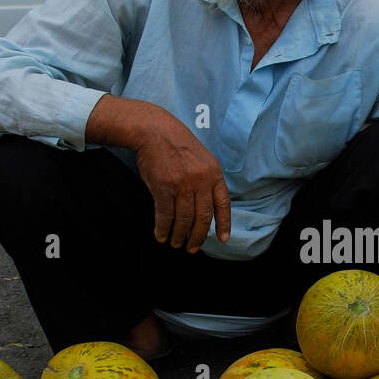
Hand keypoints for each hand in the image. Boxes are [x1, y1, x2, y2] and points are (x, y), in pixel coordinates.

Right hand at [135, 115, 230, 252]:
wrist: (154, 130)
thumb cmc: (177, 143)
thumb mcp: (202, 158)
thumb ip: (207, 179)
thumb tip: (208, 206)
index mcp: (214, 173)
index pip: (223, 204)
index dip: (224, 224)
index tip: (223, 239)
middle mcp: (200, 181)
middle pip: (202, 217)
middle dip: (197, 237)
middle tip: (192, 248)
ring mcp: (182, 185)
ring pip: (183, 219)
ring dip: (179, 235)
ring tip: (175, 243)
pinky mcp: (163, 188)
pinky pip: (164, 215)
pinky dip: (162, 228)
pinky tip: (161, 235)